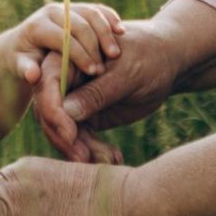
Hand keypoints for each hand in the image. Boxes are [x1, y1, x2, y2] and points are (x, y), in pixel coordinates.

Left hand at [5, 1, 122, 93]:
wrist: (24, 42)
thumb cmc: (24, 59)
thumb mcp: (21, 66)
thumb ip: (26, 70)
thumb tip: (33, 76)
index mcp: (38, 26)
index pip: (63, 37)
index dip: (79, 54)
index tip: (93, 71)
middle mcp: (52, 11)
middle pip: (79, 24)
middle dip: (94, 46)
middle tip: (105, 67)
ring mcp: (67, 7)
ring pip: (91, 13)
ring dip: (106, 32)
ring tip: (115, 54)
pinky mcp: (77, 8)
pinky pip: (97, 9)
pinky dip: (110, 18)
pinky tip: (121, 32)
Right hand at [36, 12, 191, 161]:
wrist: (167, 61)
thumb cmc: (148, 56)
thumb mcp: (127, 73)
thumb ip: (98, 92)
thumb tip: (67, 112)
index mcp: (70, 57)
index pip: (48, 84)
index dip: (53, 112)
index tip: (70, 135)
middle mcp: (66, 79)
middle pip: (50, 112)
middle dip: (65, 139)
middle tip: (85, 159)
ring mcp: (75, 99)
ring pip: (64, 130)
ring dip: (80, 150)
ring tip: (108, 160)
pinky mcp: (87, 117)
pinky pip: (81, 138)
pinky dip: (93, 151)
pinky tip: (114, 157)